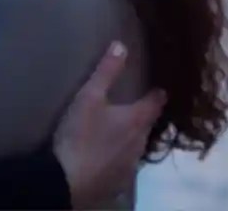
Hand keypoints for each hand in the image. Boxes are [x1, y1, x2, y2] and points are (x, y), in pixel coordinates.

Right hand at [52, 41, 166, 208]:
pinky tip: (111, 158)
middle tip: (136, 108)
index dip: (157, 94)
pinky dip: (121, 158)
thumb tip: (122, 44)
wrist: (68, 181)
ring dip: (133, 138)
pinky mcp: (119, 182)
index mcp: (136, 120)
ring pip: (138, 147)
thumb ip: (106, 71)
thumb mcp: (89, 97)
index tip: (159, 89)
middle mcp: (140, 142)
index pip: (155, 102)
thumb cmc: (80, 135)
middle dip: (144, 117)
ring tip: (122, 132)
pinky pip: (126, 166)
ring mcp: (131, 165)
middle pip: (148, 126)